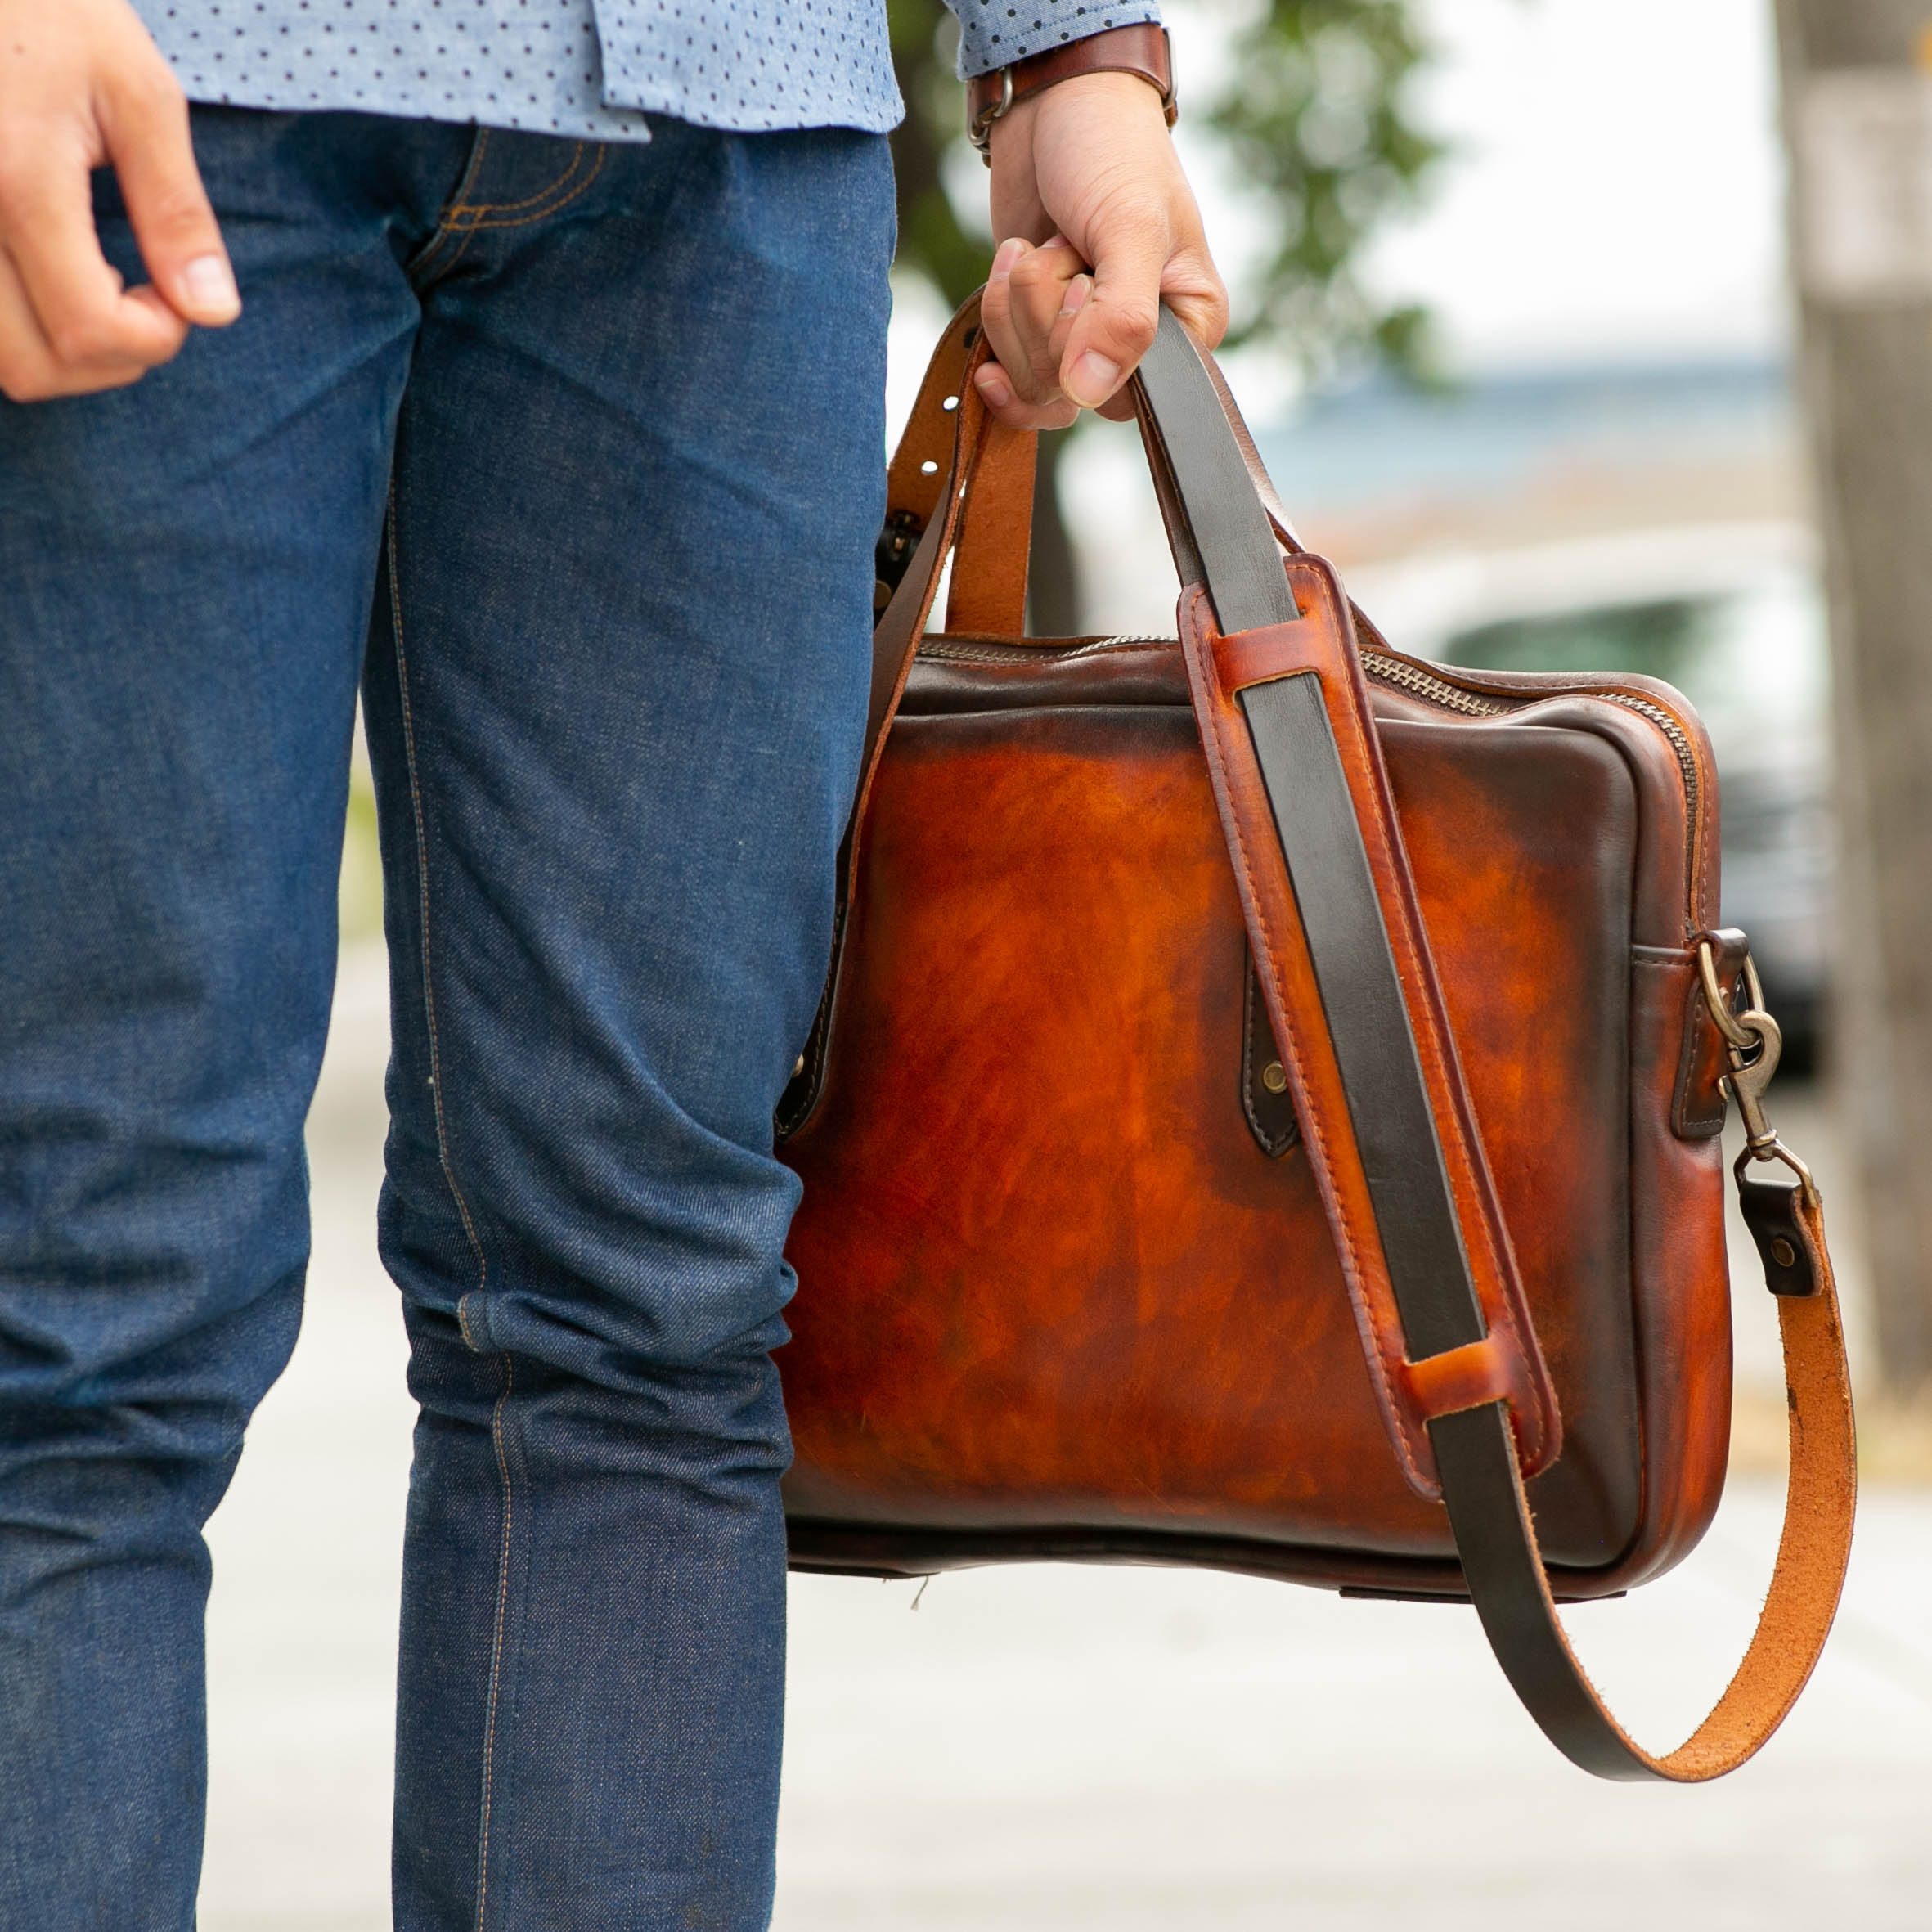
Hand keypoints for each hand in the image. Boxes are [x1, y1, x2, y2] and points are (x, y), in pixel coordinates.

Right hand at [0, 0, 237, 402]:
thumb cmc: (53, 13)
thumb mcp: (137, 95)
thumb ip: (176, 210)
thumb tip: (212, 311)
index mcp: (16, 180)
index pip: (90, 331)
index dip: (153, 339)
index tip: (175, 294)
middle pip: (32, 368)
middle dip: (109, 359)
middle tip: (140, 299)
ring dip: (59, 353)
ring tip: (92, 283)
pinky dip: (18, 328)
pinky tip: (47, 276)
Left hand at [976, 69, 1226, 428]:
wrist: (1055, 106)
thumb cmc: (1112, 152)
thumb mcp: (1130, 228)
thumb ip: (1121, 316)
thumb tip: (1088, 393)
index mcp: (1187, 330)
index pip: (1130, 394)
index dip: (1087, 344)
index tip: (1087, 276)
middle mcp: (1140, 349)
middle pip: (1072, 394)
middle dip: (1044, 314)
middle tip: (1062, 245)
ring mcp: (1085, 343)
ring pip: (1035, 386)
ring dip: (1014, 311)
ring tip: (1032, 249)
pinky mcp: (1038, 333)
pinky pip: (1009, 373)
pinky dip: (995, 326)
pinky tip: (1001, 283)